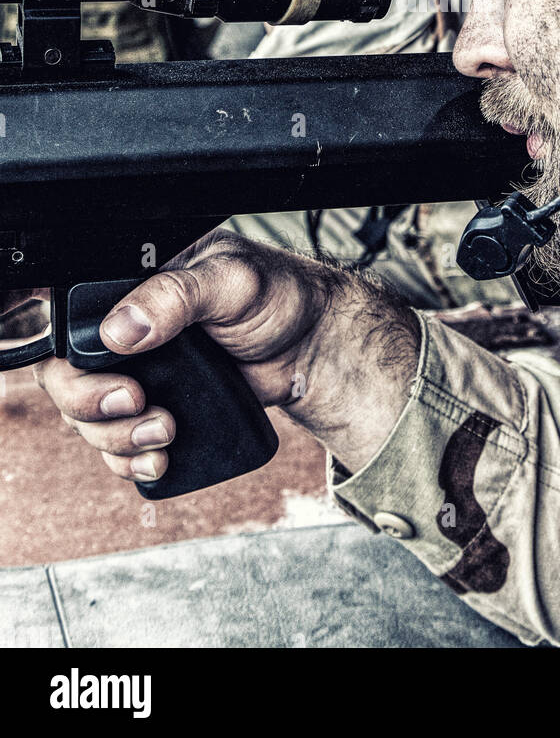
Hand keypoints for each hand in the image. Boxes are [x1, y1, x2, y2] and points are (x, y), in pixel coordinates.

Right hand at [34, 232, 418, 484]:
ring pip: (87, 419)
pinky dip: (129, 460)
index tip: (121, 383)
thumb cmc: (278, 295)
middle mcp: (126, 330)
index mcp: (133, 286)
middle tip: (140, 408)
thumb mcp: (231, 281)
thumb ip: (176, 295)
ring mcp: (138, 371)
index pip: (70, 325)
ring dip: (115, 439)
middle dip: (92, 408)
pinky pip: (117, 443)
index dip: (75, 363)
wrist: (313, 345)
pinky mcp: (155, 407)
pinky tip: (158, 459)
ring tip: (164, 434)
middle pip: (65, 380)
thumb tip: (122, 329)